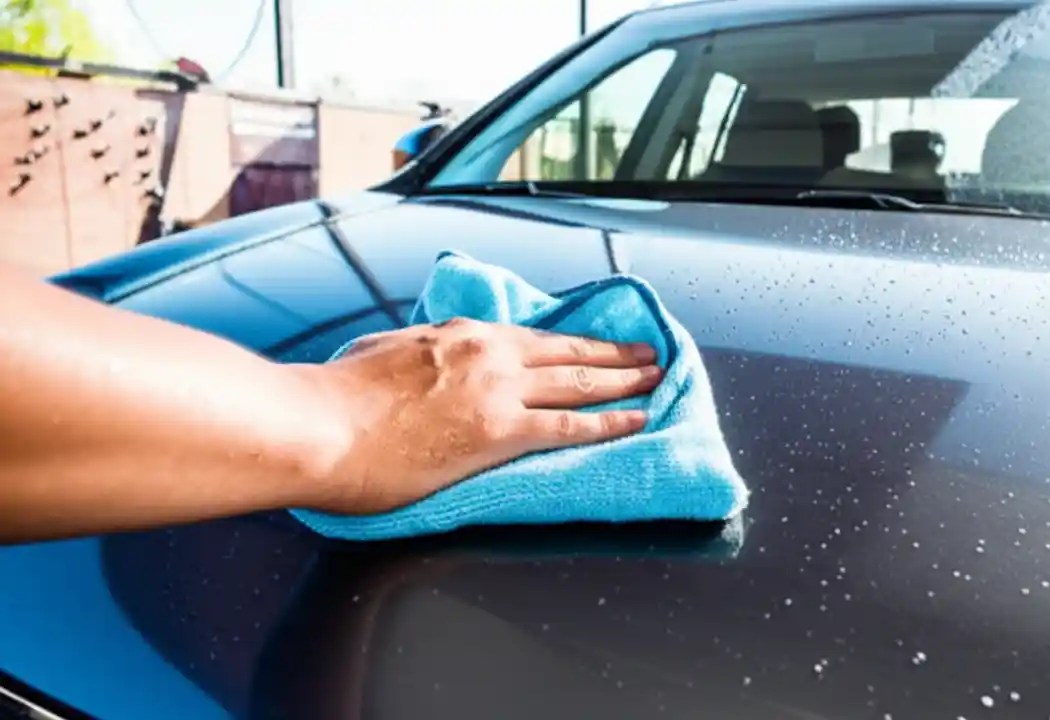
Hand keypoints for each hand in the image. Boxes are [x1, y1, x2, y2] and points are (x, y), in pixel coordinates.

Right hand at [295, 318, 660, 514]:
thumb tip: (430, 361)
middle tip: (647, 354)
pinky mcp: (499, 433)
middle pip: (566, 351)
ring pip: (579, 381)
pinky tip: (636, 420)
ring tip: (656, 379)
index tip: (592, 342)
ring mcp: (498, 391)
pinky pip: (570, 426)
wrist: (317, 427)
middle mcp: (488, 354)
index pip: (530, 337)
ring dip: (624, 380)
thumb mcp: (382, 352)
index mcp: (459, 335)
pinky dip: (610, 422)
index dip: (568, 341)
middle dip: (613, 353)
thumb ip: (420, 353)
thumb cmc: (335, 396)